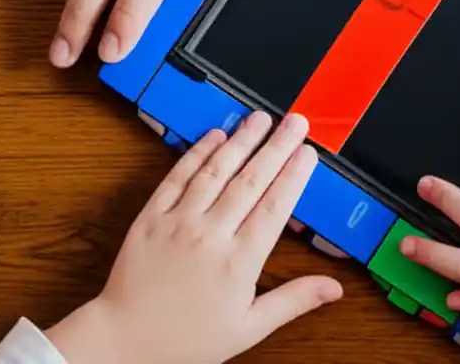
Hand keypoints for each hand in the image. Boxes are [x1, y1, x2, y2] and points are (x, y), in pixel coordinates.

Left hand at [46, 113, 340, 363]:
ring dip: (240, 141)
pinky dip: (196, 154)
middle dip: (276, 147)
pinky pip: (176, 178)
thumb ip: (292, 301)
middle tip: (295, 122)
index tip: (308, 153)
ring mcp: (178, 223)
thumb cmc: (186, 340)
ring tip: (260, 119)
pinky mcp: (151, 218)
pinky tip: (214, 136)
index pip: (275, 207)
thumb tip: (334, 289)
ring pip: (215, 172)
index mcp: (239, 262)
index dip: (294, 176)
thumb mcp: (248, 328)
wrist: (125, 341)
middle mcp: (210, 235)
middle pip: (251, 181)